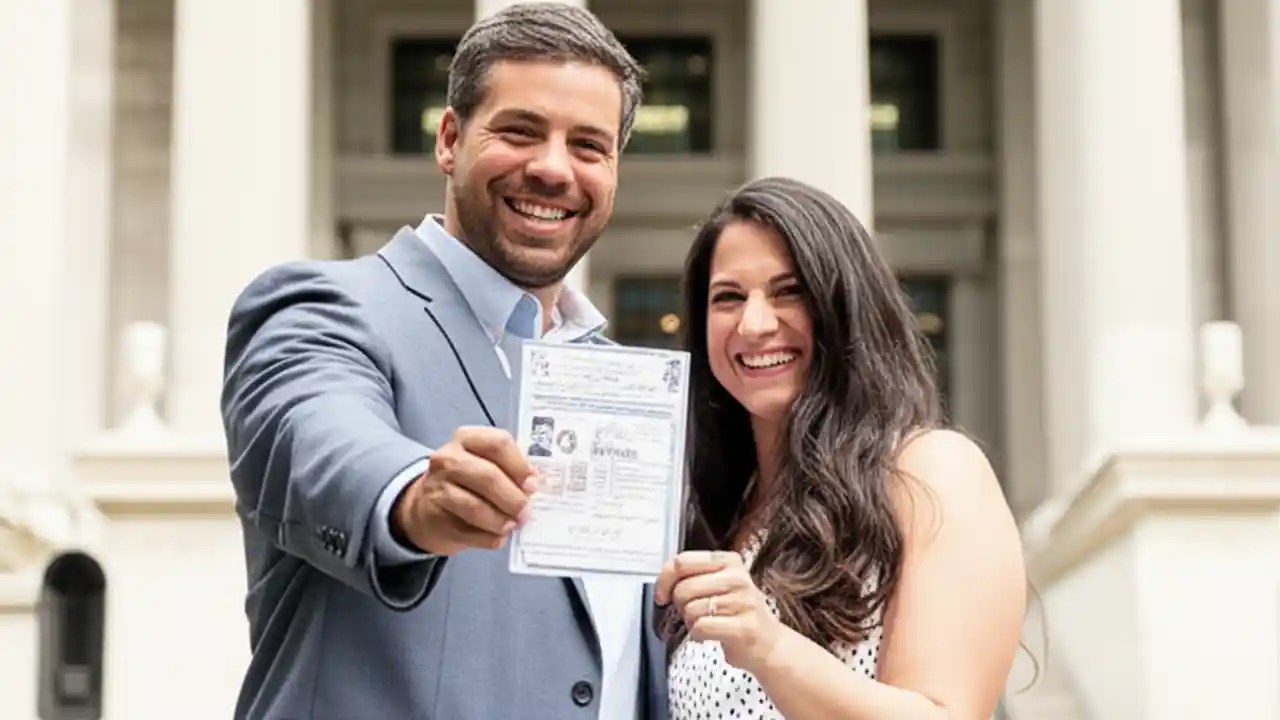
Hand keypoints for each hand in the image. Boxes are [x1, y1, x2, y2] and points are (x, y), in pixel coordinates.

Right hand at [392, 426, 538, 554]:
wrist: (425, 508)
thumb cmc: (465, 483)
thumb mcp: (484, 465)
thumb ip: (509, 470)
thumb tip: (534, 486)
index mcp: (467, 439)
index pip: (498, 443)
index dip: (520, 465)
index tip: (533, 483)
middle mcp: (448, 459)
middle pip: (488, 476)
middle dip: (513, 498)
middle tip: (526, 512)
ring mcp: (437, 488)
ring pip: (475, 506)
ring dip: (500, 520)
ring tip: (512, 526)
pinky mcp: (434, 518)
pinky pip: (467, 531)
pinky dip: (488, 537)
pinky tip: (497, 537)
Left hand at [655, 550, 785, 672]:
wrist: (768, 644)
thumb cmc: (737, 613)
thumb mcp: (719, 584)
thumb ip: (694, 576)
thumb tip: (662, 582)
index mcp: (728, 561)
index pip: (683, 561)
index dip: (665, 579)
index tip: (662, 593)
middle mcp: (737, 577)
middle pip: (683, 588)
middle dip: (679, 605)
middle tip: (691, 612)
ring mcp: (743, 602)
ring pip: (691, 609)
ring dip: (691, 622)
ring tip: (707, 623)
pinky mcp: (743, 627)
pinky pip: (701, 628)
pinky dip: (698, 635)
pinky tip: (710, 635)